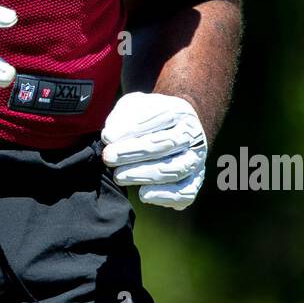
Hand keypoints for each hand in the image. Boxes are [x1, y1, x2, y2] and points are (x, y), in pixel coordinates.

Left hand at [101, 92, 207, 208]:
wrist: (175, 130)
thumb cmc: (148, 119)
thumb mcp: (134, 106)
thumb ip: (123, 116)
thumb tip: (110, 137)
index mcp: (179, 112)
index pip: (160, 117)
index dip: (132, 128)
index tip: (107, 137)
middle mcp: (192, 136)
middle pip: (166, 143)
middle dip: (133, 152)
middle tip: (109, 157)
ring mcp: (195, 159)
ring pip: (176, 169)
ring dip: (144, 175)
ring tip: (119, 176)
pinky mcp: (195, 180)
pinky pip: (185, 192)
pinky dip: (165, 196)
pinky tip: (143, 194)